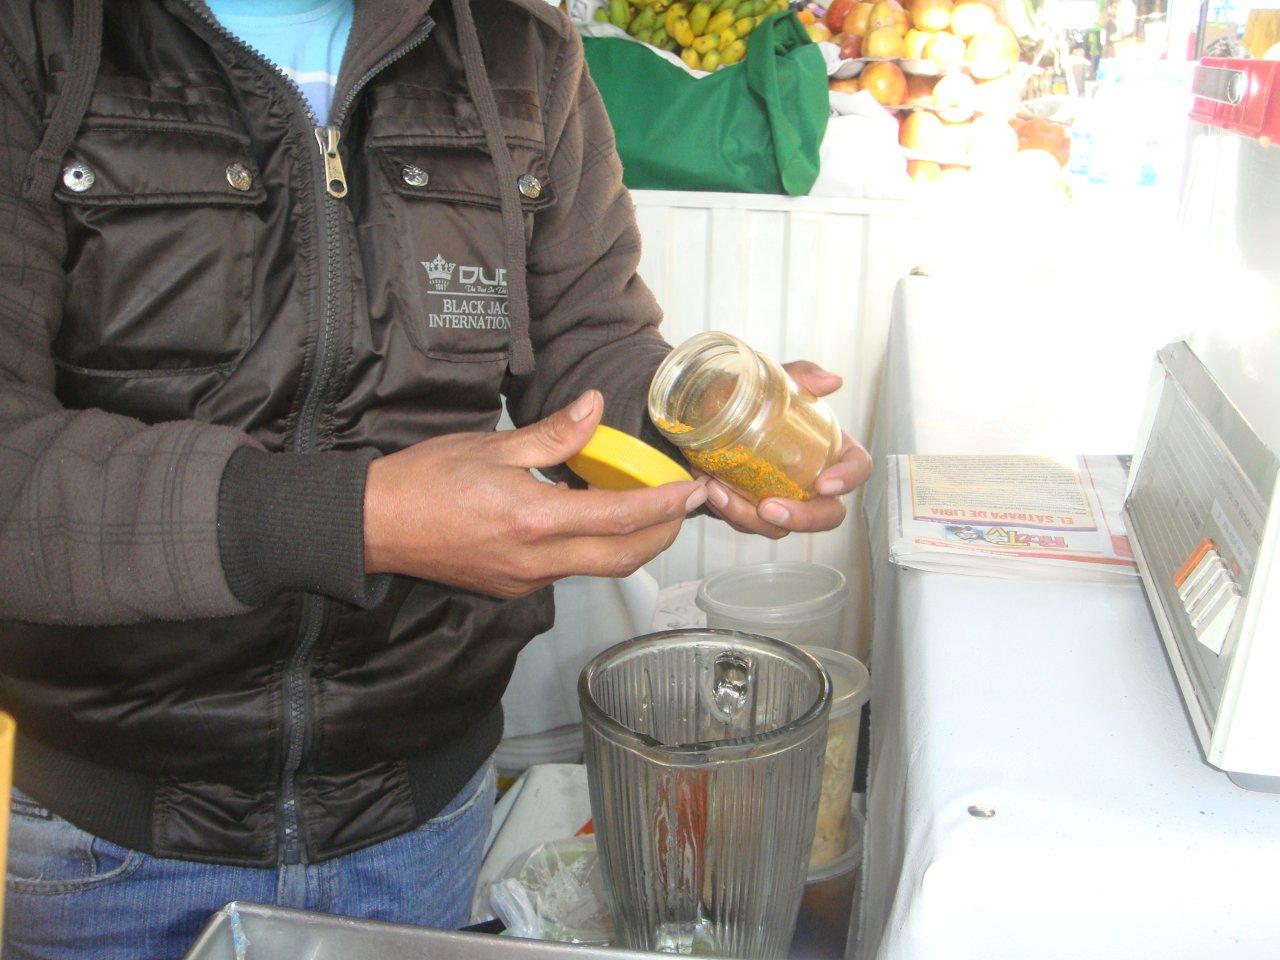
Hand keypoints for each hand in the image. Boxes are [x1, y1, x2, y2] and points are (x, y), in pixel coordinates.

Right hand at [364, 390, 706, 597]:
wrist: (376, 526)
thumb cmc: (426, 480)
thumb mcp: (493, 446)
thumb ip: (554, 433)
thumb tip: (596, 407)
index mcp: (536, 520)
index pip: (622, 518)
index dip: (667, 505)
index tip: (695, 489)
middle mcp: (537, 561)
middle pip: (624, 557)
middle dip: (663, 532)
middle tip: (683, 503)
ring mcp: (526, 581)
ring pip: (599, 566)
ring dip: (631, 542)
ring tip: (646, 507)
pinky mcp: (513, 588)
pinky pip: (568, 569)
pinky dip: (593, 546)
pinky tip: (590, 518)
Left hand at [702, 361, 871, 538]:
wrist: (711, 408)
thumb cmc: (754, 395)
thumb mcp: (773, 379)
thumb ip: (803, 375)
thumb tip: (832, 381)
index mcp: (831, 447)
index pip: (858, 467)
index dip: (848, 479)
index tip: (824, 484)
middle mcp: (813, 480)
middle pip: (828, 514)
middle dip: (802, 519)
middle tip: (768, 508)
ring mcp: (785, 498)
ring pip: (782, 526)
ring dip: (751, 517)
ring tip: (719, 492)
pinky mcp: (755, 510)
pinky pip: (748, 522)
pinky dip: (729, 511)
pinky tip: (710, 490)